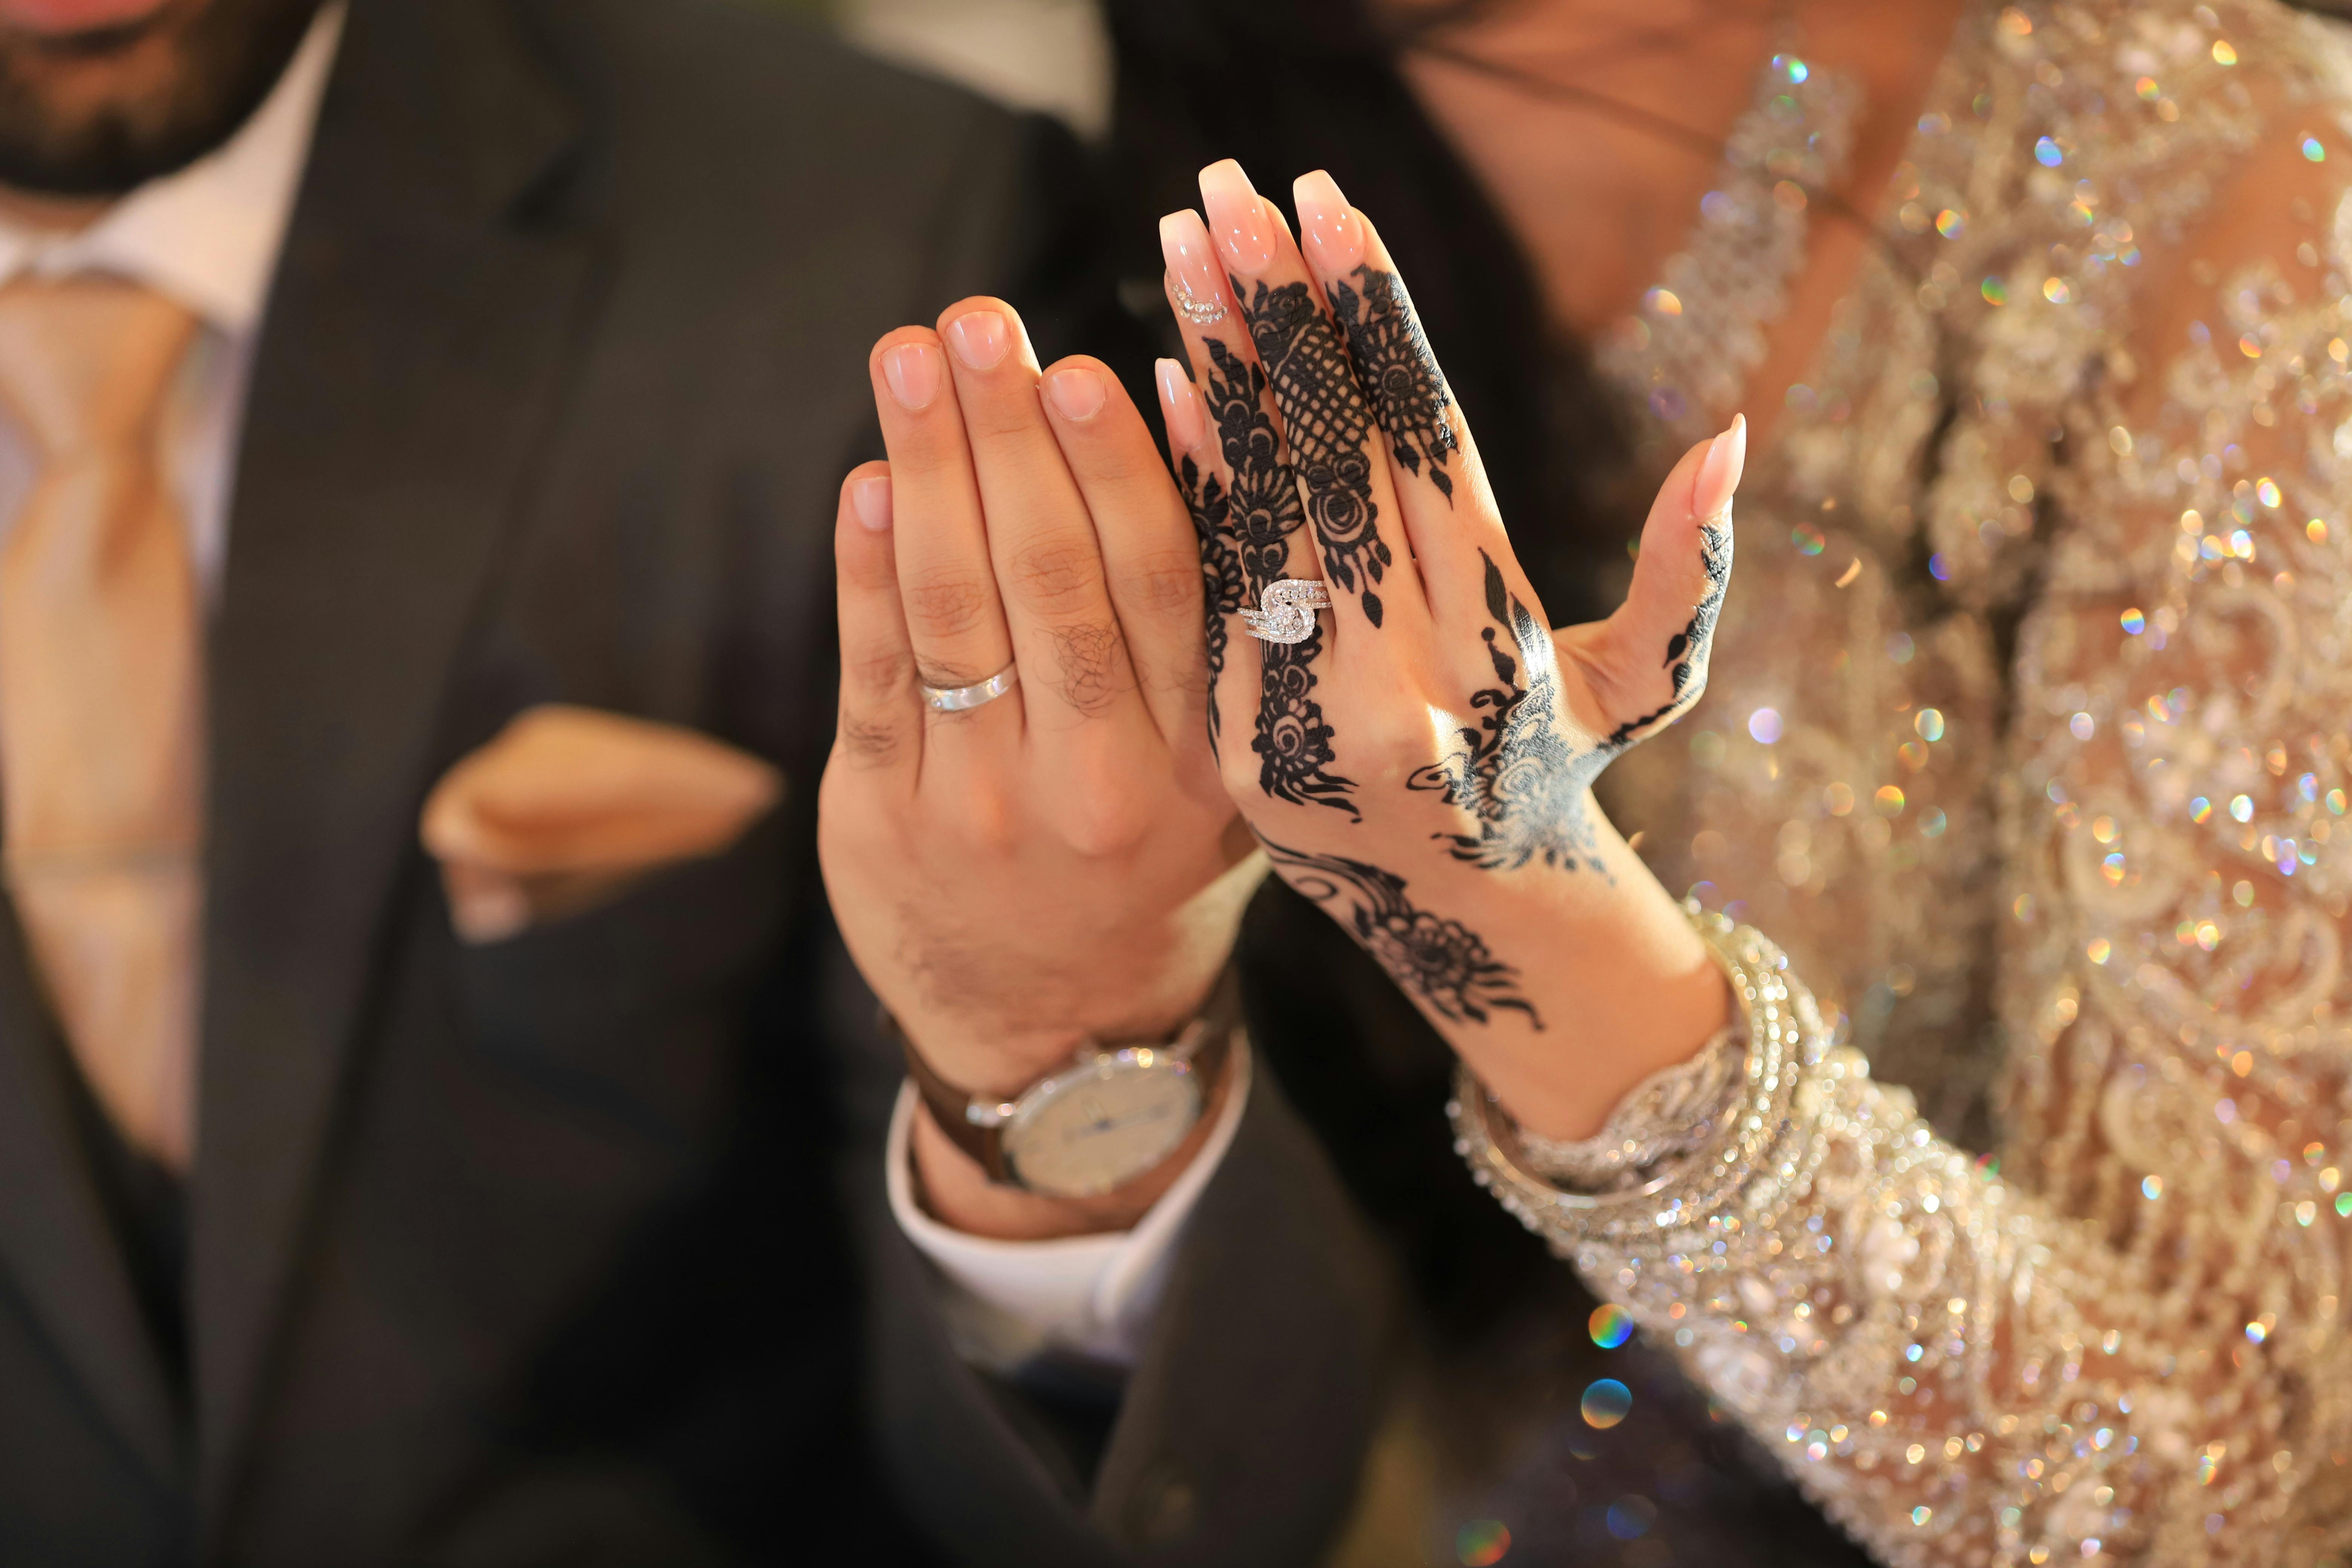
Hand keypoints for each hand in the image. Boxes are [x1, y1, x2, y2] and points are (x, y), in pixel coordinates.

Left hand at [817, 296, 1254, 1231]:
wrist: (1062, 1036)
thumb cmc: (1153, 863)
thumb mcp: (1224, 776)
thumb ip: (1209, 640)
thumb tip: (1178, 435)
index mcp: (1199, 760)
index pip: (1156, 586)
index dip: (1113, 469)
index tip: (1078, 366)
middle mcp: (1097, 781)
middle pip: (1049, 578)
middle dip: (1006, 438)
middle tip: (972, 321)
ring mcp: (985, 803)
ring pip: (955, 609)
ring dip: (925, 472)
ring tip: (906, 358)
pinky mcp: (887, 815)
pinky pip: (875, 672)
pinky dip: (865, 569)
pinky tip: (865, 481)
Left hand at [1155, 163, 1742, 1139]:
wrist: (1465, 923)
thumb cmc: (1558, 774)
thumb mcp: (1642, 686)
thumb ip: (1686, 568)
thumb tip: (1732, 433)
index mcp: (1496, 630)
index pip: (1423, 438)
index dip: (1370, 315)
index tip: (1325, 205)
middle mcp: (1404, 664)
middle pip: (1330, 452)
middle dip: (1275, 311)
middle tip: (1228, 190)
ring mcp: (1313, 706)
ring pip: (1258, 504)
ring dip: (1215, 366)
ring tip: (1180, 246)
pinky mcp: (1240, 739)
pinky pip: (1207, 590)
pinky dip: (1186, 483)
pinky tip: (1159, 377)